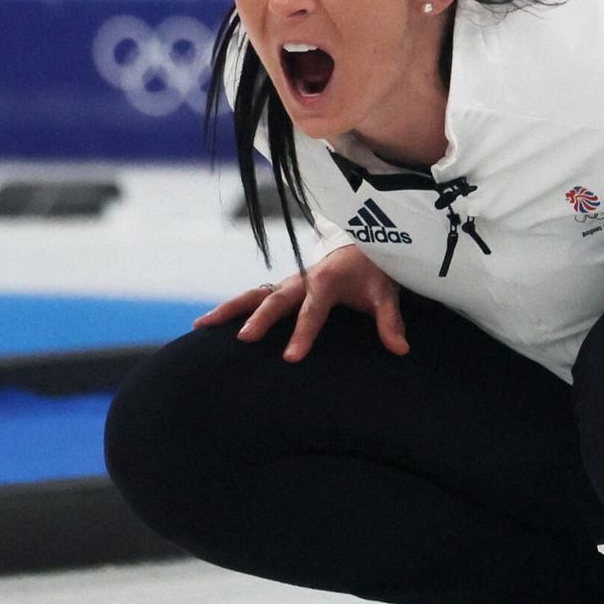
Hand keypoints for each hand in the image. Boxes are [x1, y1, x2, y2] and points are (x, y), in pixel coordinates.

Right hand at [193, 244, 408, 362]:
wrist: (364, 244)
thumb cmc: (374, 271)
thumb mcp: (387, 292)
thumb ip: (391, 321)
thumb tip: (401, 349)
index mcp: (326, 281)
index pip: (313, 312)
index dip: (302, 334)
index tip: (291, 359)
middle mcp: (302, 279)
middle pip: (276, 300)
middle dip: (259, 319)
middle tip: (243, 340)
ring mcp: (288, 282)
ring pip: (254, 294)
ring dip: (230, 309)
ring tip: (203, 325)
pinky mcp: (282, 287)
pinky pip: (254, 296)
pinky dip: (232, 308)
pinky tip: (209, 325)